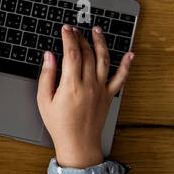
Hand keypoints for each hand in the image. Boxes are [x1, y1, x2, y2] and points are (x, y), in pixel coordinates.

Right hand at [37, 24, 133, 168]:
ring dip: (101, 43)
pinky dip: (127, 65)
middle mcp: (89, 85)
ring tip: (97, 31)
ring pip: (104, 60)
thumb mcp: (44, 100)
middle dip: (80, 38)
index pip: (71, 53)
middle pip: (87, 54)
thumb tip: (49, 56)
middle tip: (74, 29)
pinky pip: (121, 78)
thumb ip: (47, 75)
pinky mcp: (109, 95)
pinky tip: (130, 55)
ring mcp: (101, 89)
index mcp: (71, 85)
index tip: (65, 29)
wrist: (78, 143)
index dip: (68, 38)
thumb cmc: (59, 124)